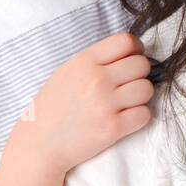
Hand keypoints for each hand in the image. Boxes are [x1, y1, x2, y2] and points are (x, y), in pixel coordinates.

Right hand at [20, 31, 153, 173]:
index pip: (126, 41)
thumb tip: (131, 52)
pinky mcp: (112, 128)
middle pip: (141, 65)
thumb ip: (97, 60)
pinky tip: (124, 118)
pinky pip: (144, 114)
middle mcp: (96, 79)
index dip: (136, 50)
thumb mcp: (67, 72)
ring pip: (146, 89)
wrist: (39, 144)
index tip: (132, 59)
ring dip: (140, 97)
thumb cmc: (54, 107)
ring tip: (125, 103)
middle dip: (139, 75)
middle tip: (127, 86)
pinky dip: (138, 117)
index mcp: (84, 61)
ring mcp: (105, 104)